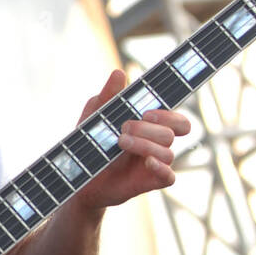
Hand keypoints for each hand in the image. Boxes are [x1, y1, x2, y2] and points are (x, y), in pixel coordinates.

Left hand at [73, 70, 189, 211]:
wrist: (80, 174)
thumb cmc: (93, 142)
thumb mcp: (95, 116)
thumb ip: (108, 96)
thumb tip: (119, 73)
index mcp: (152, 125)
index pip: (175, 117)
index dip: (169, 113)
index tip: (147, 112)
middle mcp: (159, 142)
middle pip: (175, 130)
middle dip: (153, 126)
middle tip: (126, 126)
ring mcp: (157, 162)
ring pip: (168, 151)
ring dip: (145, 144)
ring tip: (120, 142)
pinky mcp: (152, 181)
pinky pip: (169, 176)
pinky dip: (161, 168)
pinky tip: (147, 161)